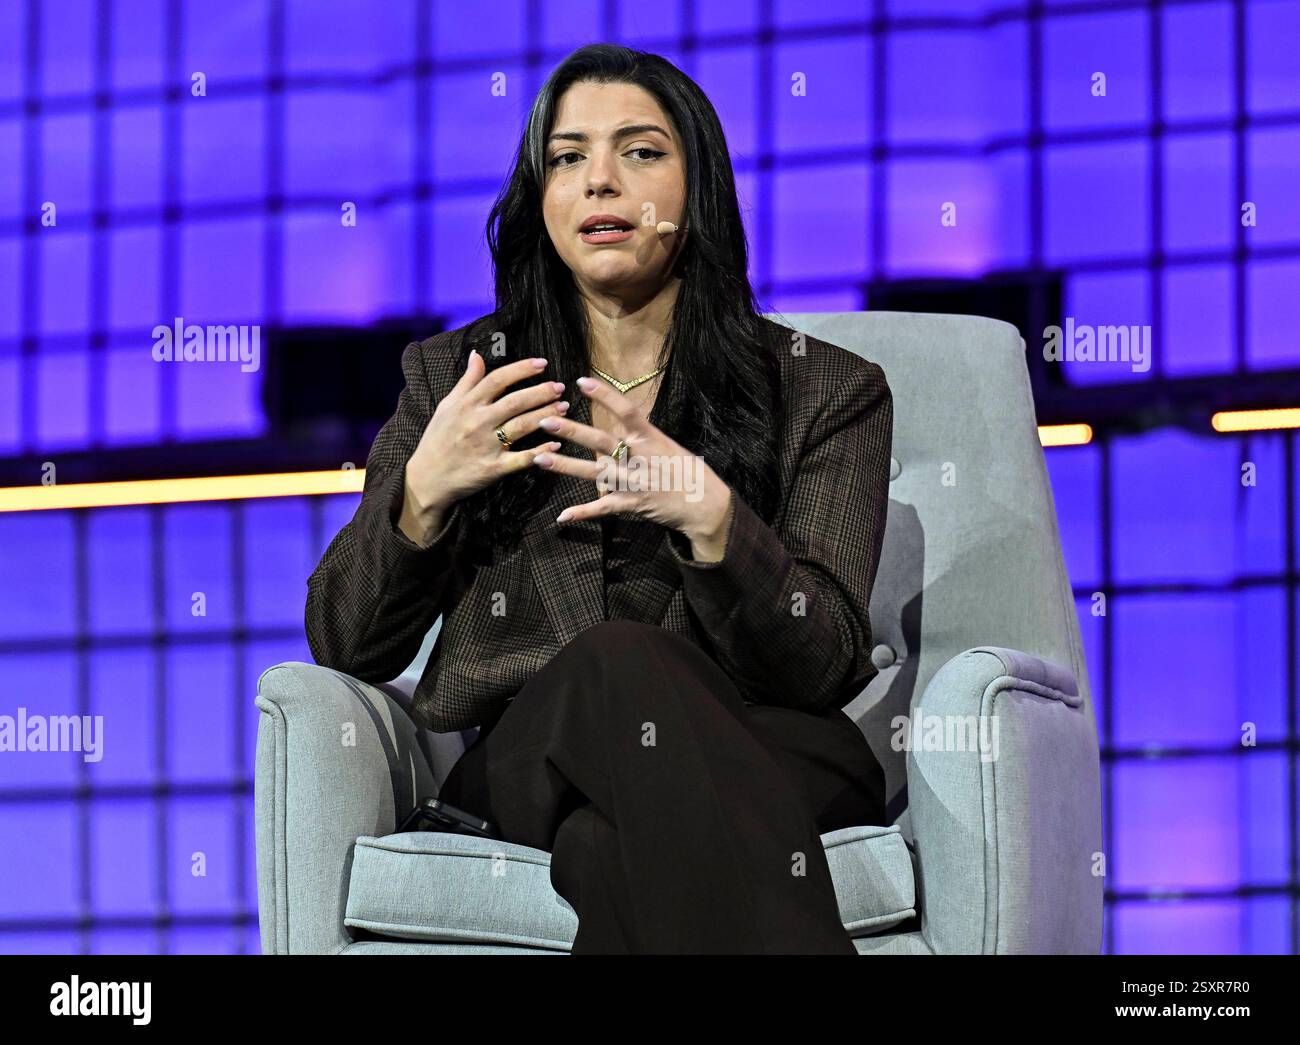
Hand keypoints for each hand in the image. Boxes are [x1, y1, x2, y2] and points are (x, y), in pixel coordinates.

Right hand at [399, 352, 567, 545]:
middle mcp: (477, 423)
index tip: (542, 364)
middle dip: (541, 392)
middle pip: (514, 402)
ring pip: (521, 426)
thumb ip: (466, 381)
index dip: (521, 369)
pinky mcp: (492, 469)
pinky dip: (539, 452)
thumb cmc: (437, 440)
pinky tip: (556, 444)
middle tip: (560, 387)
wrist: (426, 480)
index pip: (497, 380)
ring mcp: (486, 446)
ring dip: (546, 416)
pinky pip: (521, 459)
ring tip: (564, 408)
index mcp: (466, 405)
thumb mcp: (446, 407)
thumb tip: (477, 354)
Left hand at [530, 375, 732, 545]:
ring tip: (538, 459)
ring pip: (594, 473)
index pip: (625, 411)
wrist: (705, 504)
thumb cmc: (687, 470)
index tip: (581, 380)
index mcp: (651, 438)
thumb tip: (620, 427)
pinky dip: (583, 512)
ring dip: (564, 467)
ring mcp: (635, 482)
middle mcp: (641, 458)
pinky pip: (604, 508)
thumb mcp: (667, 445)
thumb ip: (641, 438)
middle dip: (571, 431)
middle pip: (601, 442)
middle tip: (545, 421)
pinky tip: (562, 515)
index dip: (604, 395)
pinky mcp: (633, 505)